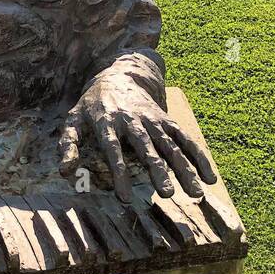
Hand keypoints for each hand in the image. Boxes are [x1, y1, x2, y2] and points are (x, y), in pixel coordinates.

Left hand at [59, 59, 216, 202]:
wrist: (120, 75)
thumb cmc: (93, 104)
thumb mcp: (74, 119)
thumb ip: (68, 144)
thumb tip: (65, 172)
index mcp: (108, 122)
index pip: (114, 150)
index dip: (119, 173)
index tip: (125, 198)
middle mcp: (133, 121)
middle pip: (148, 148)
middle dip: (158, 171)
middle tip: (167, 195)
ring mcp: (153, 121)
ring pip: (171, 145)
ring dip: (184, 169)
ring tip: (194, 193)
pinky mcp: (167, 121)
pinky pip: (185, 139)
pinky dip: (198, 156)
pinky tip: (210, 177)